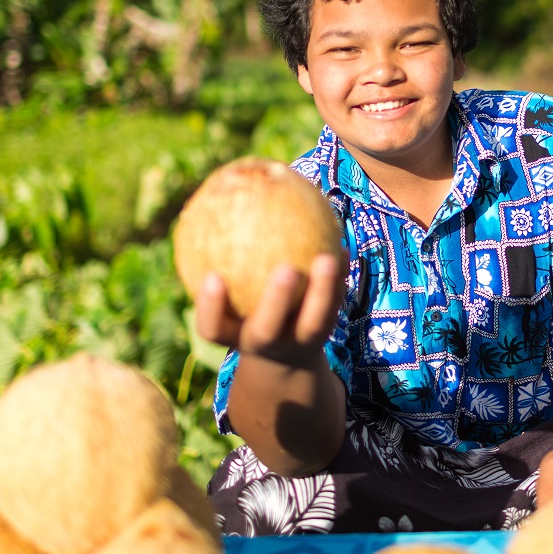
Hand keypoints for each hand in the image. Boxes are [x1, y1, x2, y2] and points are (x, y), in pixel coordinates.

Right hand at [194, 251, 346, 368]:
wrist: (282, 356)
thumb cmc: (244, 310)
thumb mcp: (229, 298)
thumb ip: (221, 261)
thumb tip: (219, 196)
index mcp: (233, 335)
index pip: (213, 329)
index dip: (210, 307)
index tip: (212, 277)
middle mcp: (263, 343)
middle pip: (267, 330)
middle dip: (277, 301)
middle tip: (287, 269)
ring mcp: (296, 343)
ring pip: (313, 324)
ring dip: (323, 291)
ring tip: (328, 258)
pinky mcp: (323, 336)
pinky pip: (335, 307)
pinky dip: (339, 279)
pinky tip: (342, 250)